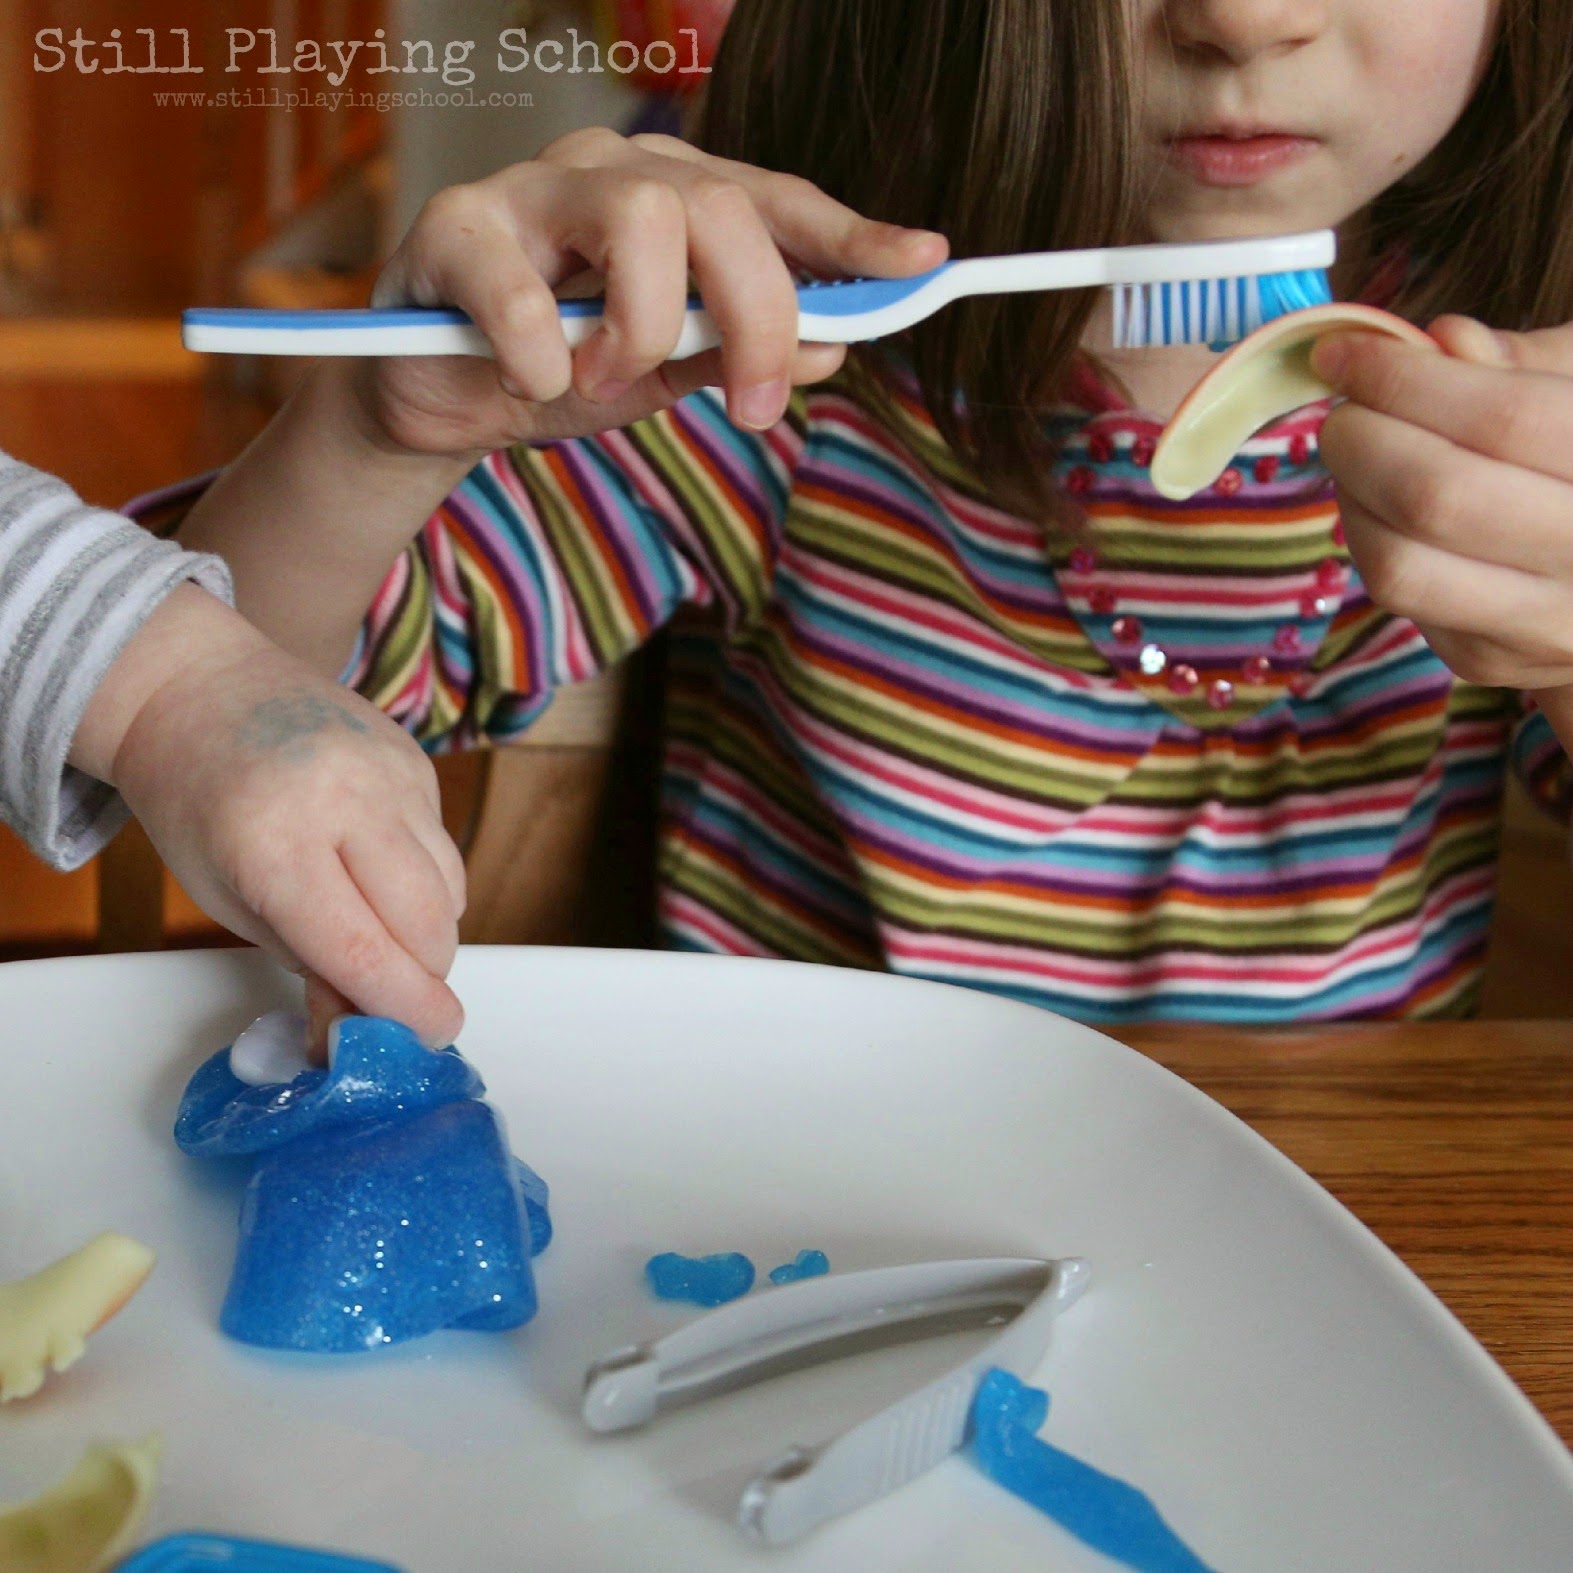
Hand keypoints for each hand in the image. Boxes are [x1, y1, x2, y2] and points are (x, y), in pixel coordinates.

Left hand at [71, 586, 466, 1049]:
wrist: (199, 684)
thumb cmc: (196, 800)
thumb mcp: (228, 897)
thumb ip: (305, 962)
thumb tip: (356, 1031)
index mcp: (276, 844)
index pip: (366, 950)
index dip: (406, 1008)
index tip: (429, 1038)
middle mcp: (347, 800)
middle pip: (430, 924)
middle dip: (423, 975)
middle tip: (394, 990)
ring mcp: (391, 772)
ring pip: (452, 888)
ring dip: (431, 930)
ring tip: (379, 926)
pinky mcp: (418, 759)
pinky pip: (444, 846)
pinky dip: (425, 879)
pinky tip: (377, 865)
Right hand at [357, 126, 948, 457]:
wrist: (439, 398)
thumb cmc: (557, 369)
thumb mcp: (664, 375)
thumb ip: (737, 355)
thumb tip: (834, 351)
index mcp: (672, 202)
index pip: (775, 202)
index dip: (851, 234)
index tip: (923, 263)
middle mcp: (610, 175)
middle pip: (719, 208)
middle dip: (759, 317)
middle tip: (754, 409)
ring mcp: (531, 191)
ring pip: (640, 222)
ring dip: (644, 332)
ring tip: (611, 384)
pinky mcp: (456, 229)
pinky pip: (524, 294)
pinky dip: (543, 360)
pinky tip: (530, 385)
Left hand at [1311, 317, 1572, 748]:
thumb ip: (1521, 361)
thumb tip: (1442, 339)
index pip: (1503, 418)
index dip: (1404, 377)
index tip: (1341, 350)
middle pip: (1436, 496)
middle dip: (1362, 439)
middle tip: (1343, 411)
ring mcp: (1537, 624)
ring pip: (1397, 563)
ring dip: (1350, 496)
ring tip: (1358, 455)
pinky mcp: (1482, 659)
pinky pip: (1395, 597)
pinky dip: (1365, 537)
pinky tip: (1377, 505)